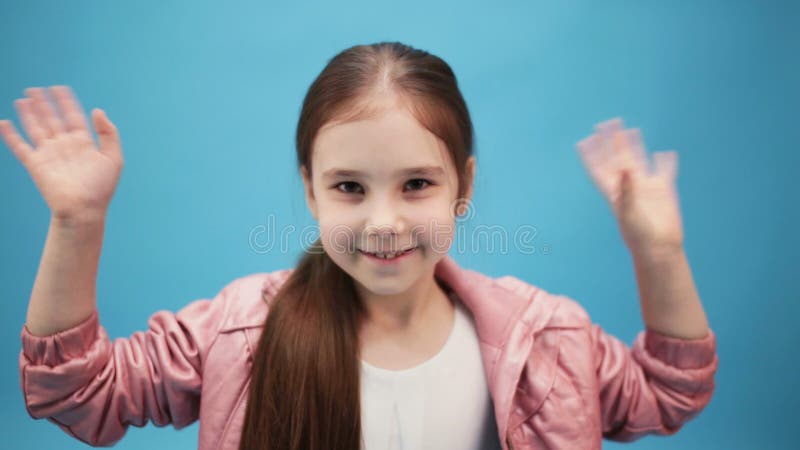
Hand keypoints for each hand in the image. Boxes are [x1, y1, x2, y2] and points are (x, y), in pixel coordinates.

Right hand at [0, 86, 123, 222]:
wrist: (84, 209)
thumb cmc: (101, 188)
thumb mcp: (113, 158)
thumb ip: (109, 134)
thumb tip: (98, 110)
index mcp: (84, 143)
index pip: (73, 117)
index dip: (66, 103)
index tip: (60, 88)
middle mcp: (65, 146)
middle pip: (52, 119)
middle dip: (44, 104)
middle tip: (35, 89)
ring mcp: (49, 154)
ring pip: (36, 128)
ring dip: (29, 114)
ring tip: (23, 99)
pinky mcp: (36, 164)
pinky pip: (20, 147)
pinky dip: (11, 135)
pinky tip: (4, 123)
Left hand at [576, 118, 683, 255]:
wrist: (659, 249)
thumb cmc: (639, 235)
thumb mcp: (629, 211)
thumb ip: (627, 189)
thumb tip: (626, 167)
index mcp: (614, 192)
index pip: (599, 169)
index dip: (592, 155)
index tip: (584, 141)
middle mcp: (628, 187)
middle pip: (617, 158)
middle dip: (612, 142)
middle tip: (607, 123)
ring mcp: (646, 188)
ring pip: (638, 160)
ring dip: (634, 146)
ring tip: (630, 131)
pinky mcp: (664, 191)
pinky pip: (664, 172)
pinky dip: (665, 162)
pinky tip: (665, 153)